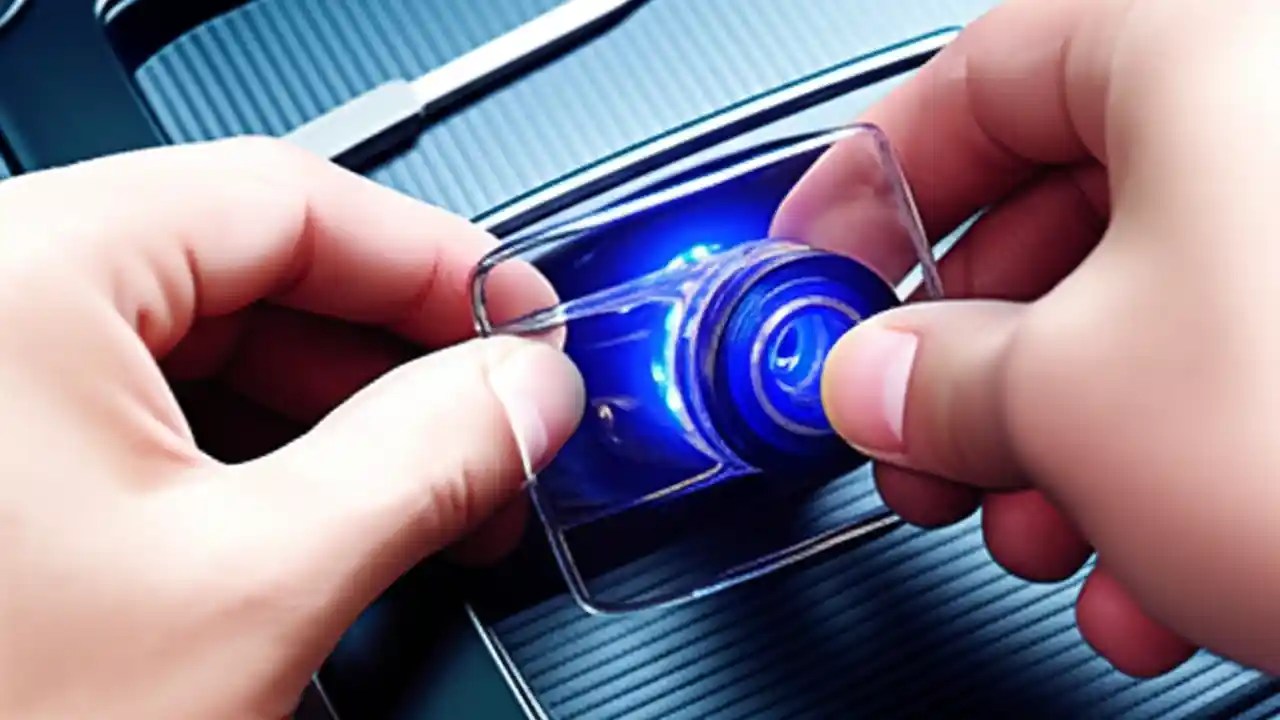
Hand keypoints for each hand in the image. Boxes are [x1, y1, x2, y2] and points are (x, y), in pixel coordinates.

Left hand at [0, 138, 583, 718]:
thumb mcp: (251, 589)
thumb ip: (425, 461)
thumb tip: (523, 392)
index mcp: (13, 274)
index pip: (287, 202)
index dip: (433, 265)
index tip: (518, 324)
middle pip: (249, 271)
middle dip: (391, 363)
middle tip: (491, 429)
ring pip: (204, 347)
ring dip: (333, 420)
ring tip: (425, 498)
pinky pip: (147, 410)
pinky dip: (252, 457)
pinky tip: (324, 520)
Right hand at [776, 0, 1279, 676]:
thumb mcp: (1069, 397)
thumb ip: (926, 376)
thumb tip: (868, 381)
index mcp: (1204, 42)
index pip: (973, 80)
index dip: (871, 187)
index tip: (822, 265)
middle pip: (1061, 215)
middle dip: (971, 365)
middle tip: (922, 444)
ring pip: (1151, 311)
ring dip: (1063, 448)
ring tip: (1038, 536)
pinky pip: (1246, 366)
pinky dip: (1172, 475)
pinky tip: (1154, 577)